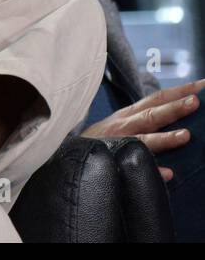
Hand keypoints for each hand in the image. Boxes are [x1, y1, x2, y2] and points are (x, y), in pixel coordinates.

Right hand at [82, 79, 204, 181]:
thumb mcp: (121, 124)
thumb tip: (178, 117)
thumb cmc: (102, 140)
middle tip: (196, 102)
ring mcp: (117, 143)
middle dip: (174, 108)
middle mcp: (123, 126)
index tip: (201, 85)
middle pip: (151, 115)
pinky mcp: (111, 161)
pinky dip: (151, 170)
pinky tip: (168, 174)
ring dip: (164, 138)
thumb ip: (144, 119)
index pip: (156, 99)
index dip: (178, 92)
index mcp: (128, 115)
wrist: (68, 155)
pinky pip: (133, 166)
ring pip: (143, 139)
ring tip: (186, 136)